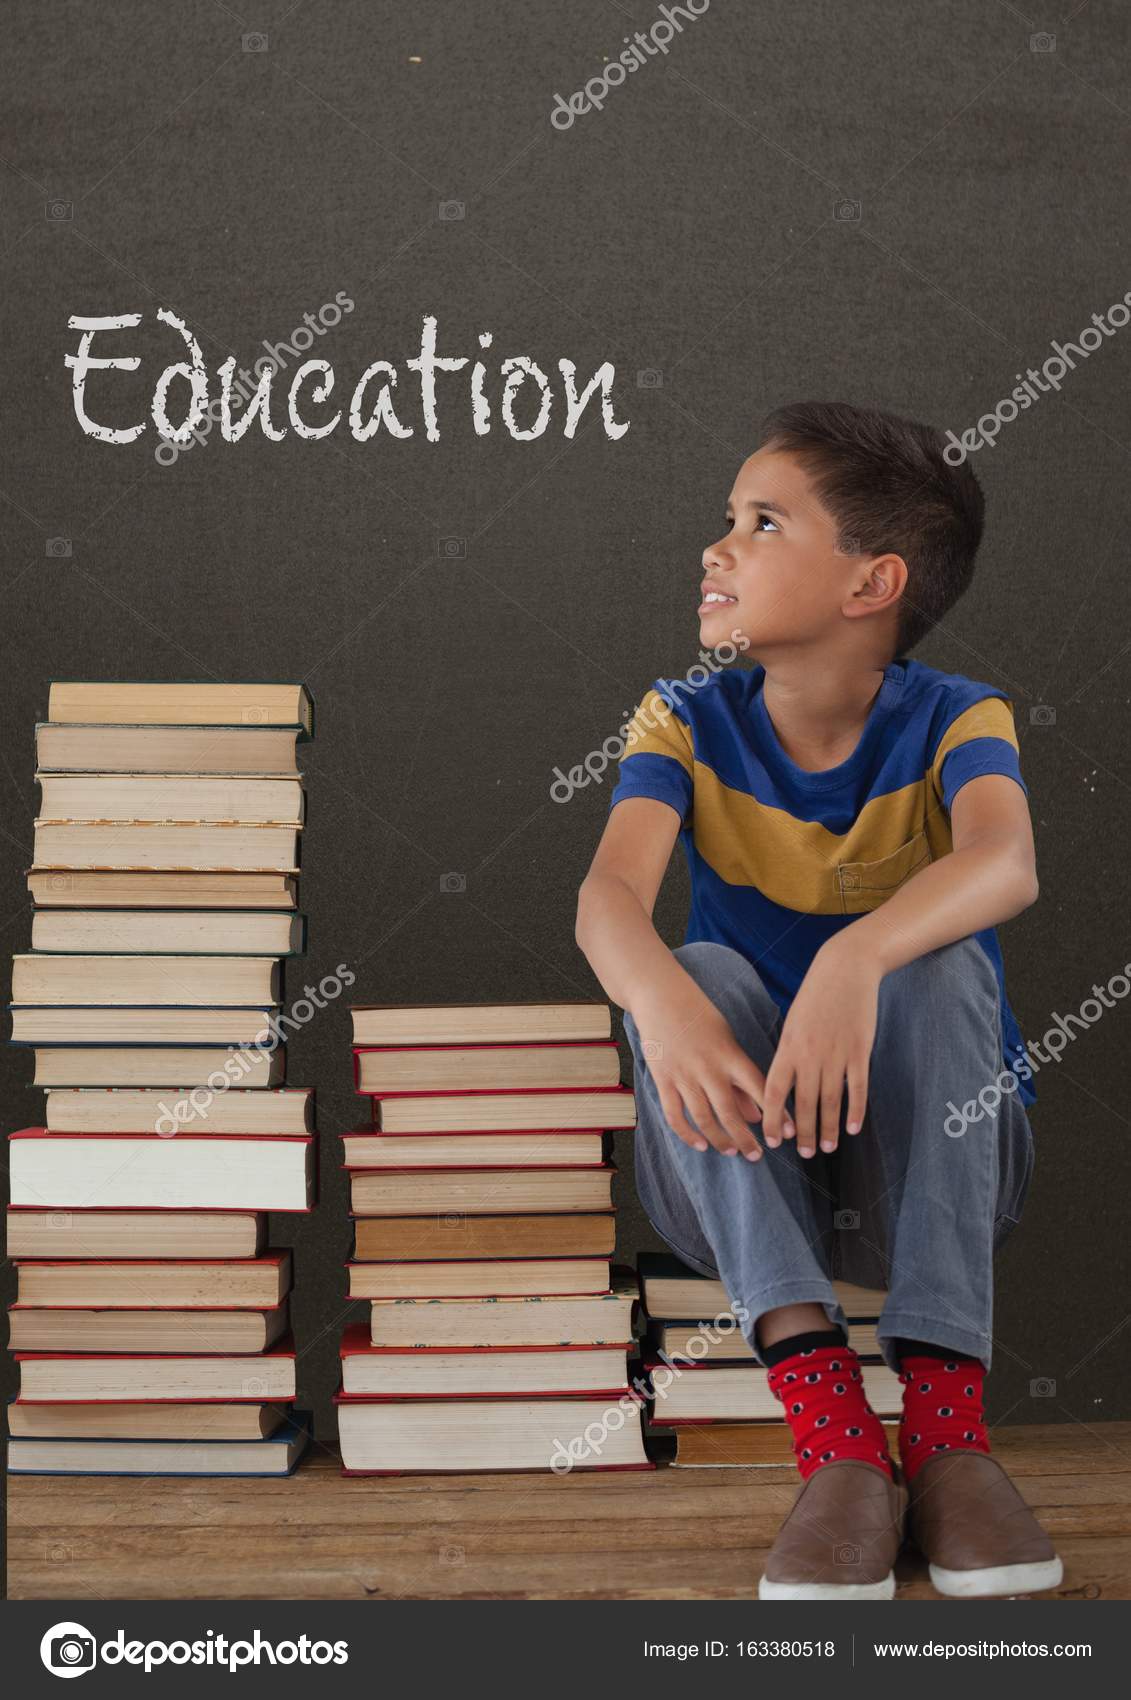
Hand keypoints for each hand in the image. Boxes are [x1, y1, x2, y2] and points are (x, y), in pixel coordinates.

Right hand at [633, 976, 765, 1160]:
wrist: (660, 996)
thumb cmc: (699, 1017)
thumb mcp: (726, 1041)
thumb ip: (739, 1079)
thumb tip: (756, 1115)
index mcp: (730, 1055)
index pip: (760, 1088)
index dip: (776, 1113)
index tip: (788, 1133)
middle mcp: (709, 1067)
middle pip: (731, 1112)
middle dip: (746, 1138)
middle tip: (756, 1156)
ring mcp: (684, 1074)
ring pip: (704, 1118)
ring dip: (719, 1140)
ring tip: (731, 1152)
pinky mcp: (663, 1079)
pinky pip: (675, 1114)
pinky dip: (687, 1134)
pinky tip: (699, 1145)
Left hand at [761, 937, 879, 1156]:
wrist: (845, 968)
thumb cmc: (815, 996)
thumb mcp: (792, 1023)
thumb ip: (789, 1054)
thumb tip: (783, 1086)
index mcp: (788, 1047)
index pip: (774, 1091)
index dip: (772, 1118)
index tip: (773, 1140)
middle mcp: (810, 1054)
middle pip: (803, 1103)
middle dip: (802, 1132)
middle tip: (804, 1154)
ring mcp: (836, 1054)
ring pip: (830, 1101)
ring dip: (827, 1128)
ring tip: (826, 1148)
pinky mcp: (860, 1051)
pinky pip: (857, 1088)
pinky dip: (855, 1111)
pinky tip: (852, 1128)